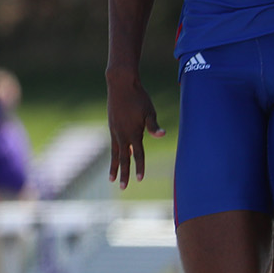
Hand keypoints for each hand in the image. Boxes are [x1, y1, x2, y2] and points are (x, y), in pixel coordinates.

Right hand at [106, 72, 164, 187]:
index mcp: (132, 132)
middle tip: (123, 188)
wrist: (120, 84)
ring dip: (113, 166)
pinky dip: (114, 153)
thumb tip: (163, 135)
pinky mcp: (112, 126)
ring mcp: (114, 130)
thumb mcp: (149, 111)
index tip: (140, 180)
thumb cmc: (139, 97)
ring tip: (111, 178)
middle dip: (123, 174)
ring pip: (114, 153)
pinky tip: (117, 155)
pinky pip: (113, 144)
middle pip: (122, 158)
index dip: (139, 167)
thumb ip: (154, 126)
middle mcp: (121, 134)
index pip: (137, 154)